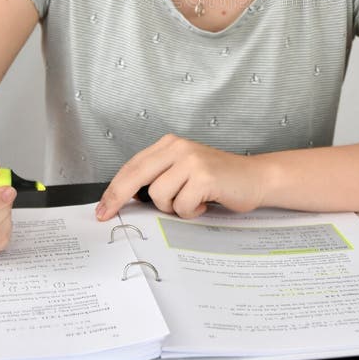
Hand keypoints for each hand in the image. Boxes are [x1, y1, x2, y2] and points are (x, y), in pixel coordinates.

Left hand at [96, 133, 266, 220]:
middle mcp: (178, 147)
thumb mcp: (184, 171)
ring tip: (193, 201)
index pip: (132, 166)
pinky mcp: (203, 176)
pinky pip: (181, 205)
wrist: (255, 178)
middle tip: (107, 215)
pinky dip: (192, 212)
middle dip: (118, 198)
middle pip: (135, 176)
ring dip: (174, 208)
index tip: (102, 208)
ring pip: (159, 196)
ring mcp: (191, 160)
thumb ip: (159, 178)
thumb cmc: (218, 180)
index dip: (114, 189)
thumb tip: (126, 200)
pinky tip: (205, 202)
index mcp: (170, 144)